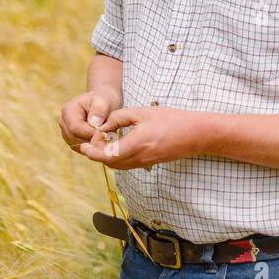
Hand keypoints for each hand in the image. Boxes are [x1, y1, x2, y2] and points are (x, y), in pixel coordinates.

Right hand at [58, 87, 122, 152]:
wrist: (104, 104)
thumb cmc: (104, 101)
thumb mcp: (104, 101)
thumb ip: (99, 111)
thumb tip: (94, 124)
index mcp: (68, 110)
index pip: (75, 128)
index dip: (90, 132)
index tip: (106, 132)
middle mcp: (64, 123)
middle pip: (75, 139)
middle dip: (92, 140)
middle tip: (109, 137)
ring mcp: (67, 133)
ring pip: (78, 146)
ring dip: (93, 144)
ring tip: (107, 137)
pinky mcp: (73, 141)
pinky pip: (82, 149)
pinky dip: (93, 147)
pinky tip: (102, 140)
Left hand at [78, 105, 208, 169]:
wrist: (194, 134)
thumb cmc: (171, 119)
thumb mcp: (142, 112)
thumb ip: (119, 118)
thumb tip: (103, 125)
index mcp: (137, 144)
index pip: (107, 155)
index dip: (92, 152)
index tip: (84, 144)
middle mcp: (139, 157)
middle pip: (109, 163)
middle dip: (96, 154)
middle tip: (91, 141)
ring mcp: (145, 163)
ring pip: (117, 166)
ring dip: (106, 157)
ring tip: (102, 142)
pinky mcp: (149, 163)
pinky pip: (127, 164)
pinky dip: (117, 157)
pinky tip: (116, 145)